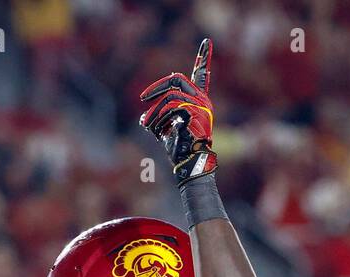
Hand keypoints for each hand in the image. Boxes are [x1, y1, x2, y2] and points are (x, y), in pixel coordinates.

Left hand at [139, 38, 216, 185]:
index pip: (201, 75)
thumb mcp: (165, 130)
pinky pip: (171, 107)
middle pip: (177, 80)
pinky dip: (159, 117)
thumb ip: (157, 119)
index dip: (204, 58)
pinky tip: (156, 130)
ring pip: (170, 97)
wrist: (188, 162)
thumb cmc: (178, 148)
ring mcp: (201, 106)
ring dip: (155, 112)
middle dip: (156, 88)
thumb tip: (142, 119)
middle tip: (142, 99)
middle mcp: (202, 101)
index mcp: (198, 101)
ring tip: (148, 125)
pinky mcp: (196, 112)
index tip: (207, 41)